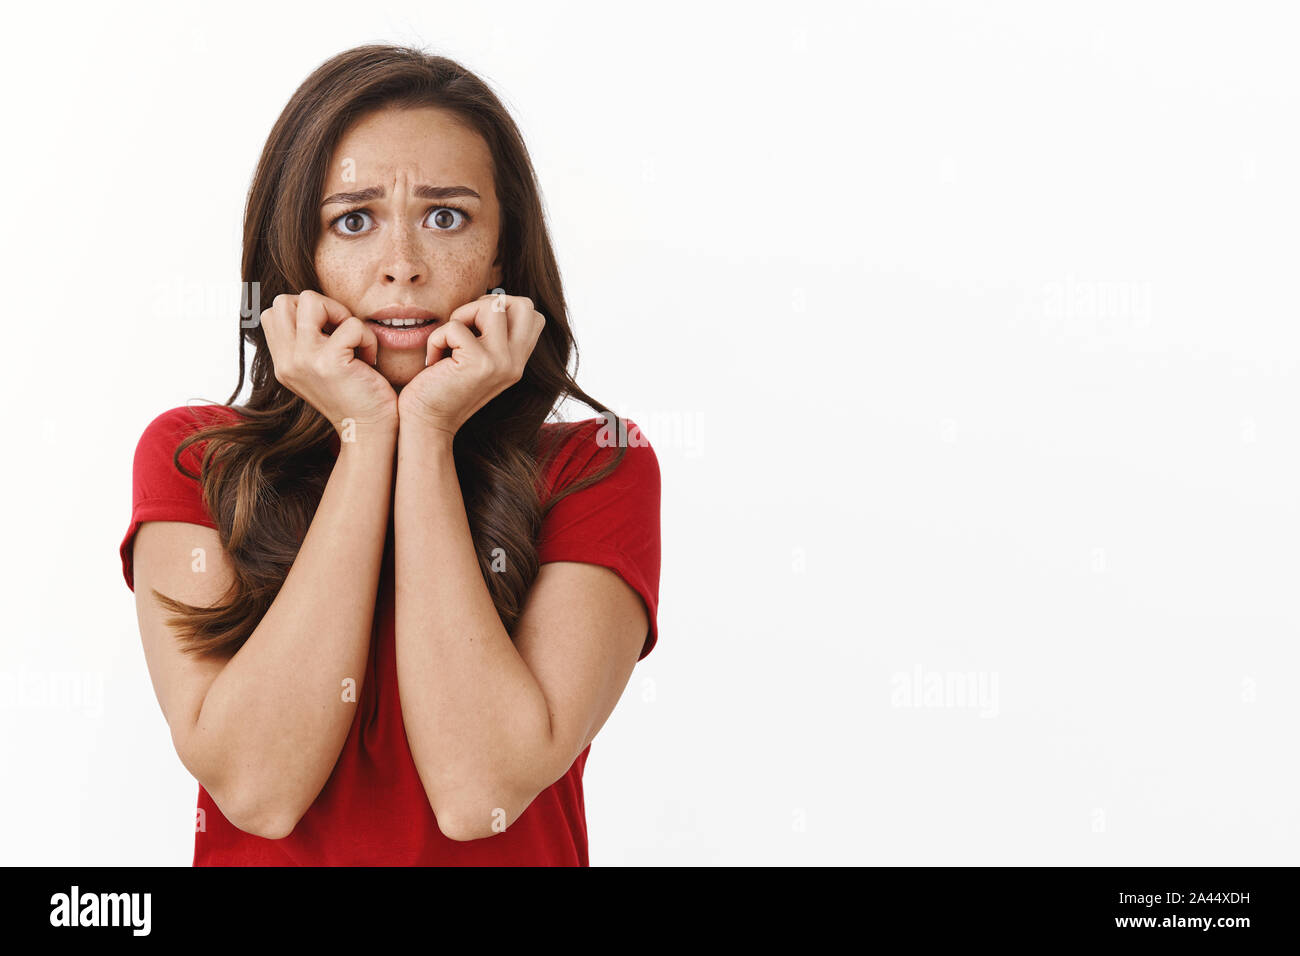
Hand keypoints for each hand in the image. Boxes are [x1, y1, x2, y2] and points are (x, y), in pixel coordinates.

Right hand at [261, 290, 398, 430]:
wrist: (367, 431)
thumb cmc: (354, 397)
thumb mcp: (320, 370)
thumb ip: (307, 343)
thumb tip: (312, 307)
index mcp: (282, 362)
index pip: (273, 312)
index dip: (305, 312)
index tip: (329, 333)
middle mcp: (286, 361)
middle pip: (284, 301)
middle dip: (320, 306)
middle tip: (342, 331)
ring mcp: (303, 361)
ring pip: (311, 301)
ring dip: (340, 313)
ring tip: (353, 340)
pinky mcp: (329, 363)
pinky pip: (351, 325)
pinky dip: (367, 337)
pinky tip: (369, 360)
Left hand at [398, 291, 545, 436]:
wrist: (427, 424)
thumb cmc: (442, 389)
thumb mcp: (476, 361)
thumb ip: (491, 337)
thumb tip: (492, 300)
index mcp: (517, 362)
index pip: (533, 315)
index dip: (502, 309)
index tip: (475, 328)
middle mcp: (516, 363)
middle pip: (523, 304)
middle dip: (487, 303)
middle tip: (465, 326)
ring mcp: (502, 363)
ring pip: (493, 305)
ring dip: (462, 315)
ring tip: (449, 341)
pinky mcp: (480, 364)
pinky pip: (456, 326)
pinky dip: (437, 338)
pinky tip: (433, 361)